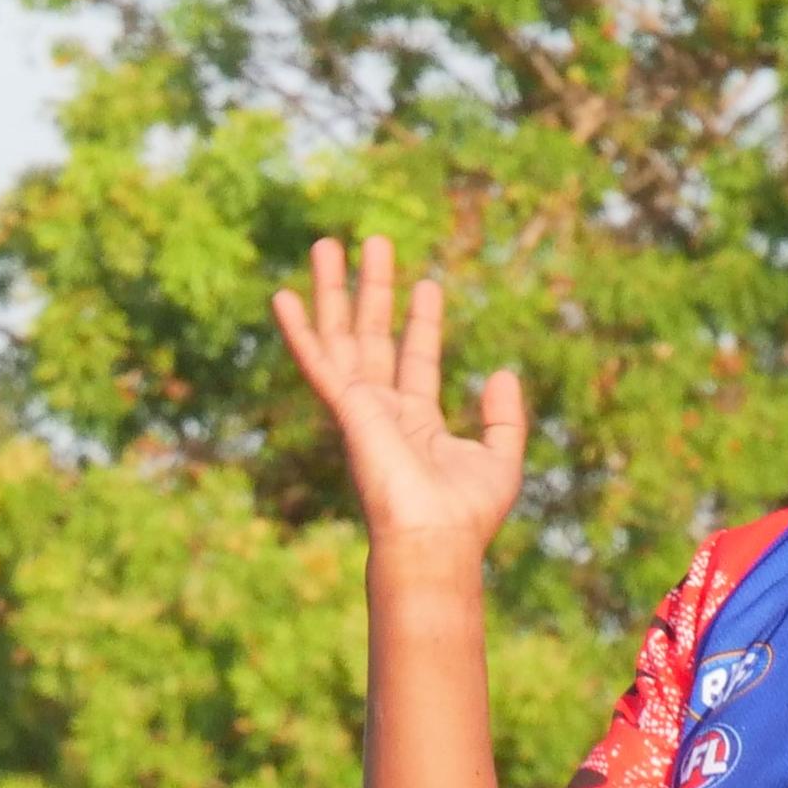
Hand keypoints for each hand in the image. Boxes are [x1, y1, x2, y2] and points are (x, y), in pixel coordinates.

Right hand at [273, 235, 527, 570]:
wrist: (433, 543)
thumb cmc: (465, 517)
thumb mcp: (501, 459)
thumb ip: (504, 417)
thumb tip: (501, 371)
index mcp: (417, 425)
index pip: (417, 361)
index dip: (422, 322)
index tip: (428, 284)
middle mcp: (384, 413)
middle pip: (375, 338)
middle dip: (374, 291)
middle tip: (374, 243)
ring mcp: (361, 409)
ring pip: (343, 337)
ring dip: (334, 292)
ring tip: (328, 244)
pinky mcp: (347, 409)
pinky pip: (318, 361)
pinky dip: (300, 330)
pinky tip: (283, 296)